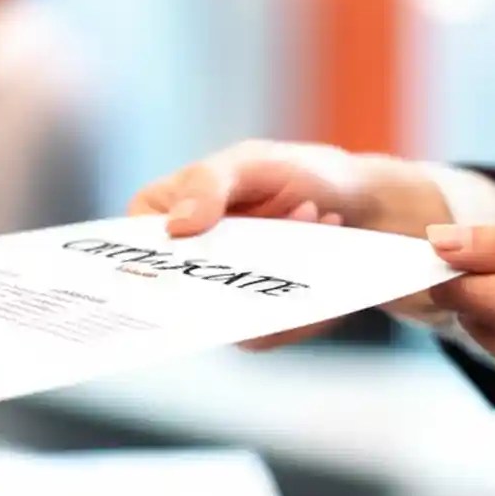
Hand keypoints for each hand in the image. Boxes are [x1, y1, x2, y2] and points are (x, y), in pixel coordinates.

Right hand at [128, 140, 453, 346]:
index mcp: (166, 215)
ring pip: (222, 317)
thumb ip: (210, 184)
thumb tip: (175, 226)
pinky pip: (264, 333)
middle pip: (174, 291)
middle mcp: (187, 264)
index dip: (139, 255)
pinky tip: (324, 251)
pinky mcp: (257, 326)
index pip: (131, 244)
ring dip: (272, 273)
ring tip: (310, 216)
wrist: (362, 206)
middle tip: (274, 218)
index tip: (177, 244)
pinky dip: (301, 301)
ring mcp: (221, 298)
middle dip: (228, 260)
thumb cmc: (294, 172)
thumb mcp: (250, 162)